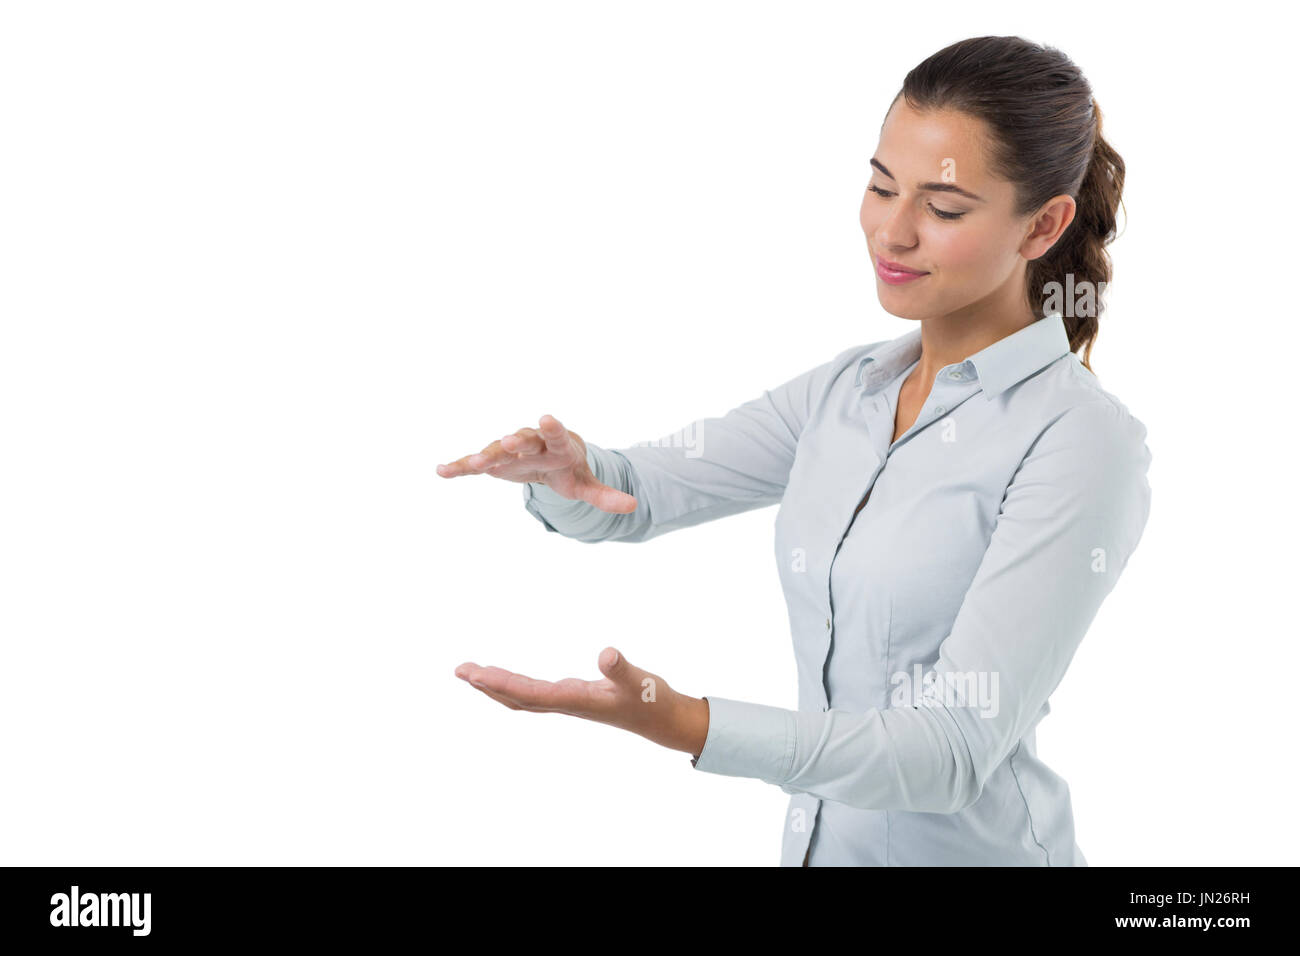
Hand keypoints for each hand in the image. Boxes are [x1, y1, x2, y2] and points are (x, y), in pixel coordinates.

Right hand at [436, 413, 636, 513]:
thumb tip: (634, 506)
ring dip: (485, 455)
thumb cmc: (570, 469)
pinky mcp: (493, 461)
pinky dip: (459, 467)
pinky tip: (441, 472)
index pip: (557, 434)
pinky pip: (475, 464)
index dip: (553, 428)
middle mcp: (532, 442)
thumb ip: (606, 495)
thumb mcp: (587, 484)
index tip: (548, 419)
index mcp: (559, 444)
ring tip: (471, 463)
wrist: (550, 456)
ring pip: (497, 450)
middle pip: (524, 440)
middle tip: (506, 442)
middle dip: (516, 441)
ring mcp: (510, 450)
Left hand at [454, 647, 709, 756]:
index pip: (529, 693)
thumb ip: (623, 669)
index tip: (474, 674)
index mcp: (576, 700)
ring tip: (473, 675)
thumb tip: (606, 654)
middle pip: (517, 698)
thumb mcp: (641, 682)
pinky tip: (509, 682)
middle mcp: (567, 704)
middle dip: (488, 685)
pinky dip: (515, 688)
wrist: (665, 722)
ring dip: (496, 688)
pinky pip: (535, 696)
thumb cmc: (654, 701)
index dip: (500, 683)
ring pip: (523, 699)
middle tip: (460, 670)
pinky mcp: (576, 700)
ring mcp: (570, 704)